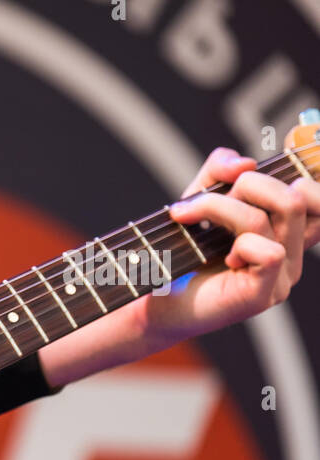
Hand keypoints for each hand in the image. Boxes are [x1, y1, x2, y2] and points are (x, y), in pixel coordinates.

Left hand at [134, 147, 319, 350]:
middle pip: (296, 196)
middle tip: (208, 200)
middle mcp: (292, 251)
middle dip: (249, 184)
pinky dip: (241, 244)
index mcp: (287, 229)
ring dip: (223, 206)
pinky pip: (270, 253)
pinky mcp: (264, 295)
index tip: (264, 160)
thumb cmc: (183, 251)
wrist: (156, 299)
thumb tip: (244, 163)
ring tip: (190, 217)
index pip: (318, 194)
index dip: (301, 169)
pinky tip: (222, 257)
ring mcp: (282, 276)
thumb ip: (220, 171)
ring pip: (276, 217)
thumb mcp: (199, 198)